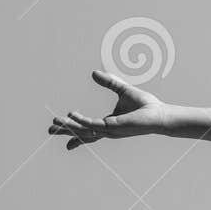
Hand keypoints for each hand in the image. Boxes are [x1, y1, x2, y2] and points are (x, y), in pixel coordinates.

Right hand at [48, 71, 166, 149]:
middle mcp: (108, 130)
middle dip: (66, 132)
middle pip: (83, 133)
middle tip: (50, 131)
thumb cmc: (146, 106)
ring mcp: (110, 130)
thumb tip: (93, 73)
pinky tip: (72, 115)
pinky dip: (81, 121)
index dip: (76, 133)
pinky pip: (93, 125)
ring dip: (69, 127)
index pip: (89, 130)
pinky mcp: (114, 127)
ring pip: (84, 130)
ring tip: (55, 122)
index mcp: (109, 124)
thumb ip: (109, 82)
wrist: (160, 114)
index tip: (63, 136)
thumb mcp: (123, 90)